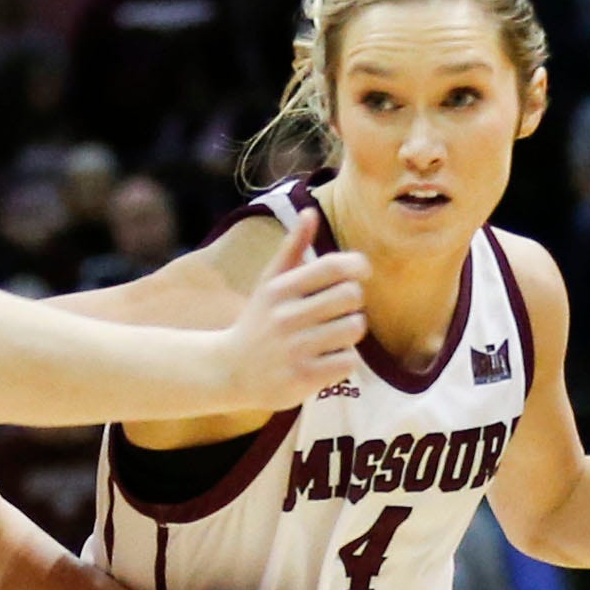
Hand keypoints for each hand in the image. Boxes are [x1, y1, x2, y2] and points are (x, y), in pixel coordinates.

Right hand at [215, 206, 368, 407]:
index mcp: (280, 289)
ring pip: (354, 328)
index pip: (334, 266)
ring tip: (332, 336)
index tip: (360, 274)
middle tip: (339, 311)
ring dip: (349, 332)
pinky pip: (348, 361)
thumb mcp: (269, 283)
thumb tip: (310, 211)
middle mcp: (286, 317)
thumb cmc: (258, 321)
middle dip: (352, 303)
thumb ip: (293, 248)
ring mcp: (294, 349)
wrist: (229, 371)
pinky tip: (325, 359)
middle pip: (351, 296)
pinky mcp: (303, 378)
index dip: (357, 266)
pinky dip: (343, 360)